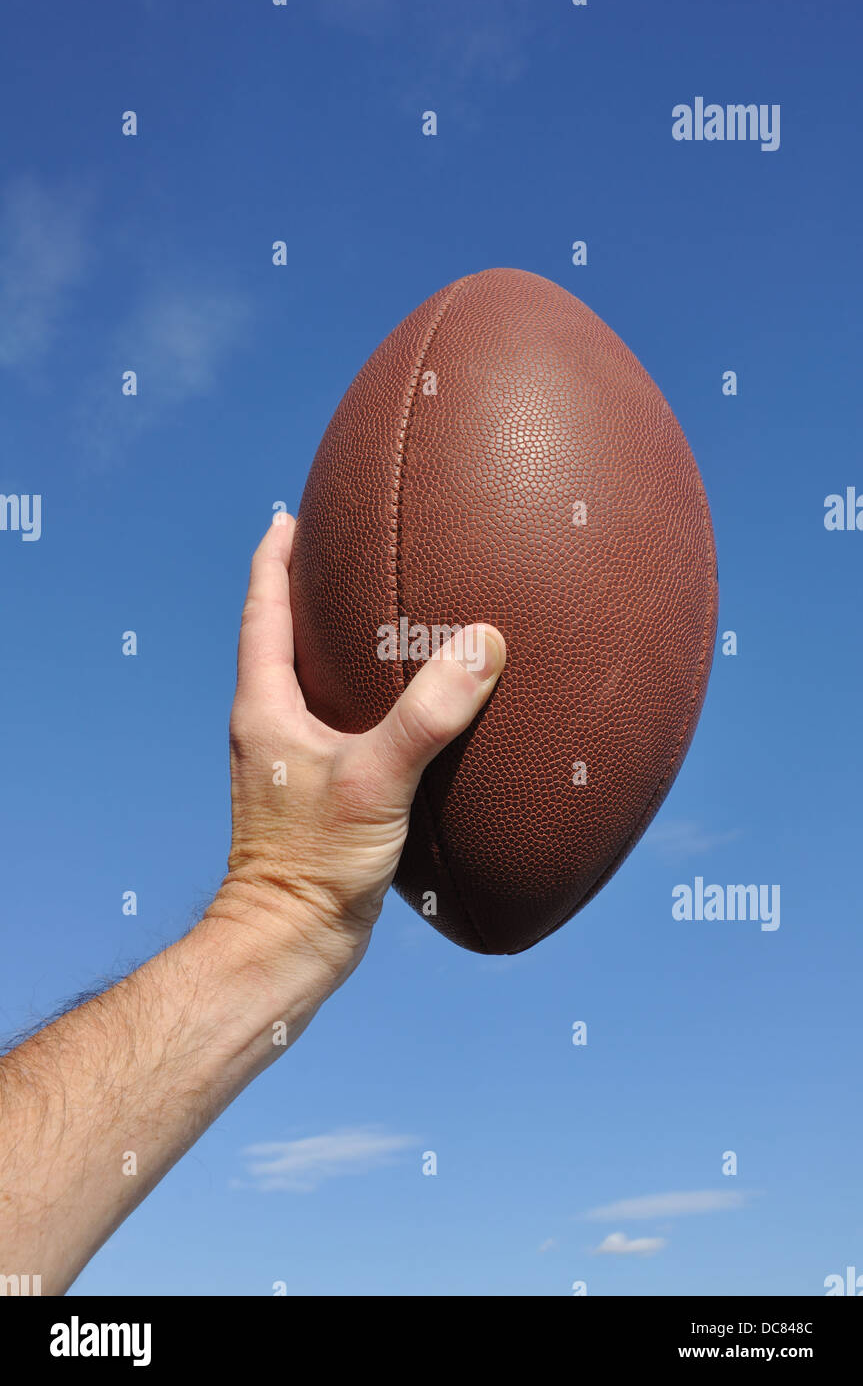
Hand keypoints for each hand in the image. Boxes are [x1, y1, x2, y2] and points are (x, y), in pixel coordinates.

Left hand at [219, 516, 505, 985]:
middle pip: (279, 638)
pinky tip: (402, 705)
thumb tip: (484, 643)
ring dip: (332, 645)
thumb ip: (429, 713)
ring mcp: (289, 762)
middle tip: (341, 552)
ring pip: (307, 683)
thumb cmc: (314, 864)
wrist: (291, 943)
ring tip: (374, 616)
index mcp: (264, 708)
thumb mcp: (376, 779)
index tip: (292, 517)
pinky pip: (336, 723)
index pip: (261, 612)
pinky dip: (361, 697)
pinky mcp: (317, 794)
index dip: (274, 560)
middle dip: (305, 592)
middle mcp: (268, 727)